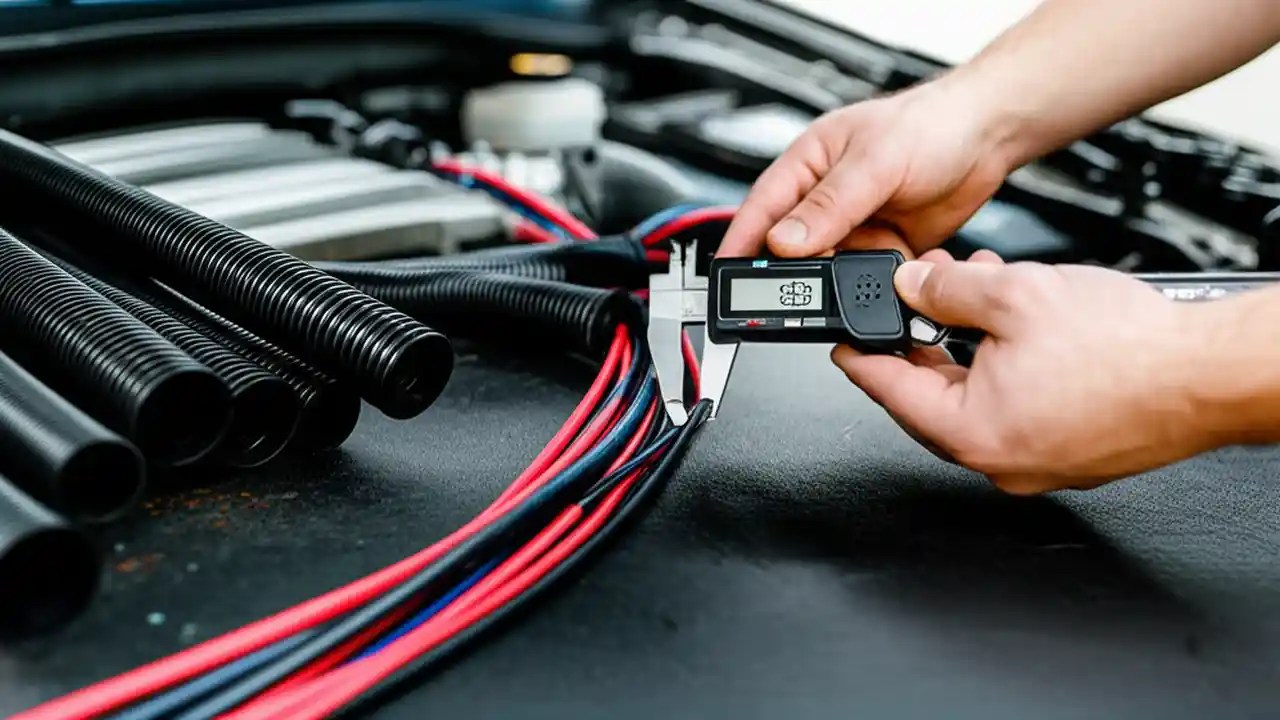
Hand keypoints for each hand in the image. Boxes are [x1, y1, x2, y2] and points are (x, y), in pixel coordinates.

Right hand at [718, 80, 1014, 259]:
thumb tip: (784, 242)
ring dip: (839, 284)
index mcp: (808, 166)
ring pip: (828, 271)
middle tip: (787, 301)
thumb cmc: (931, 125)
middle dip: (791, 276)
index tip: (725, 278)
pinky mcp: (882, 250)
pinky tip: (885, 283)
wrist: (990, 137)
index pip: (761, 210)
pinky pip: (865, 281)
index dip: (739, 246)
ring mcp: (854, 228)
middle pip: (790, 250)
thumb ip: (830, 205)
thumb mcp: (875, 161)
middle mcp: (825, 200)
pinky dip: (873, 288)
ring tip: (853, 285)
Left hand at [832, 250, 1227, 494]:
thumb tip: (913, 286)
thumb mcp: (1014, 294)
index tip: (842, 344)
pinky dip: (1003, 370)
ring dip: (967, 348)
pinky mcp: (1069, 453)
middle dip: (923, 341)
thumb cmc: (1128, 351)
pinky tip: (1017, 330)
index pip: (890, 393)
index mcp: (971, 432)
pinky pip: (1015, 409)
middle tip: (915, 302)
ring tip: (976, 297)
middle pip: (931, 398)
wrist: (1209, 376)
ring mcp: (1037, 463)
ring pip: (977, 399)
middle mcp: (999, 461)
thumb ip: (947, 290)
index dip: (861, 359)